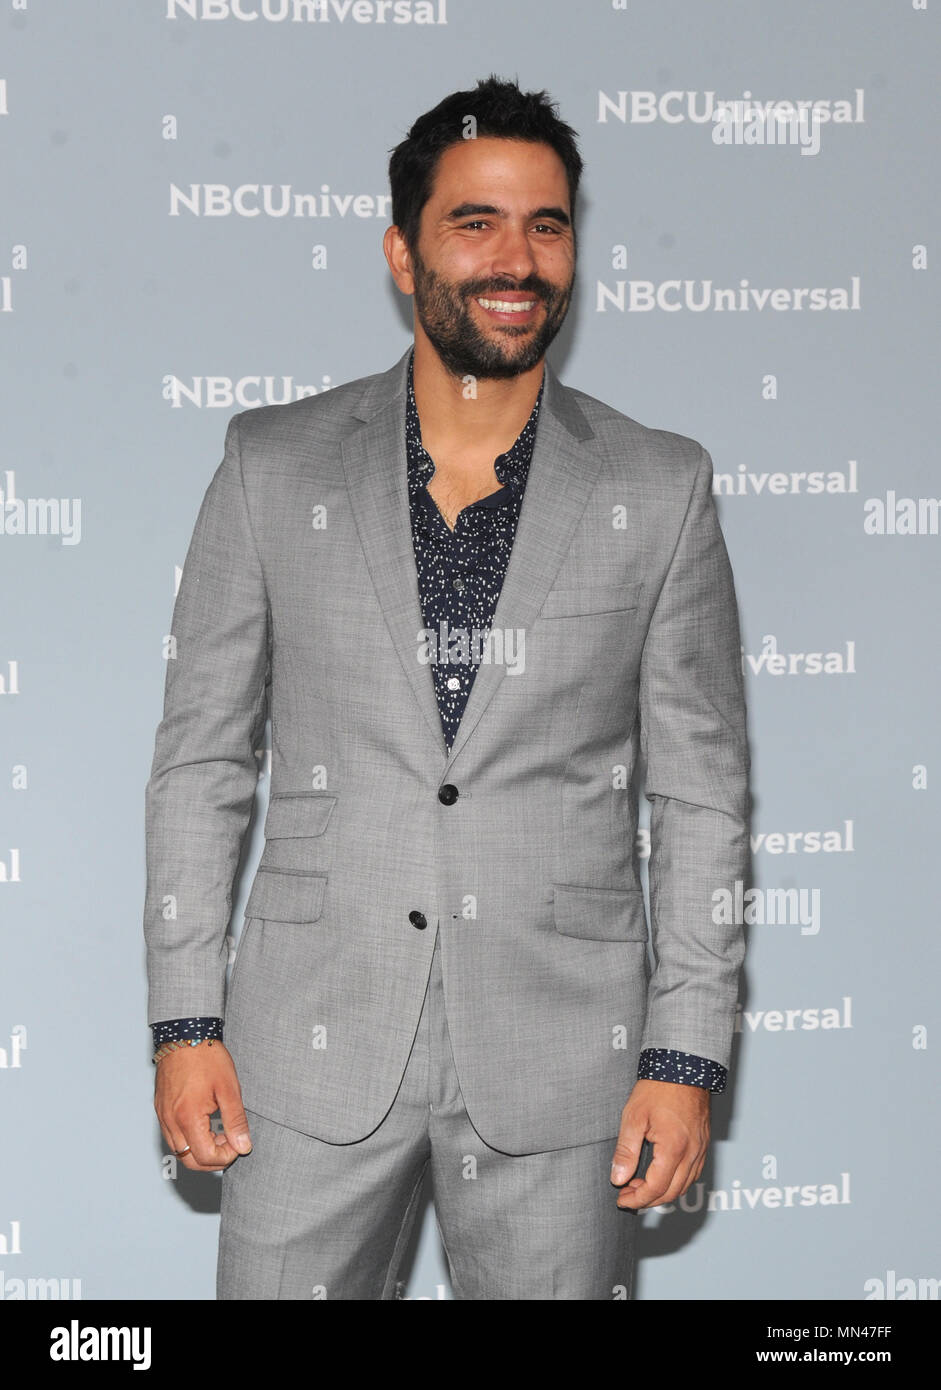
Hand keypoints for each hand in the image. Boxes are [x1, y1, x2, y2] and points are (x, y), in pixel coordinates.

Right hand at [154, 1041, 252, 1171]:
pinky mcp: (160, 1109)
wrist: (184, 1034)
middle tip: (230, 1143)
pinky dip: (189, 1139)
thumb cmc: (206, 1056)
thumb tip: (243, 1145)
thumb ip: (236, 1121)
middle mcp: (170, 1120)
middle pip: (188, 1160)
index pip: (205, 1156)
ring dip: (200, 1150)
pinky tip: (204, 1125)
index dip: (225, 1157)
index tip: (238, 1144)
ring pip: (179, 1150)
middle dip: (212, 1159)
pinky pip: (172, 1136)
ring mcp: (163, 1115)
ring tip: (219, 1132)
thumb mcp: (229, 1088)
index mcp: (187, 1117)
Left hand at [610, 1078, 709, 1209]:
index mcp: (673, 1148)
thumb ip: (625, 1150)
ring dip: (663, 1192)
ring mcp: (700, 1149)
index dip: (637, 1199)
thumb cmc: (658, 1088)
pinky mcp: (703, 1143)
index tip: (622, 1199)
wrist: (683, 1066)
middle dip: (648, 1199)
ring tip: (640, 1186)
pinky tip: (661, 1175)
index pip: (655, 1188)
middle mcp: (692, 1153)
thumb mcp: (634, 1116)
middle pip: (672, 1192)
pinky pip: (693, 1173)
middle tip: (627, 1194)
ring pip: (684, 1185)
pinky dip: (676, 1182)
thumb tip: (618, 1177)